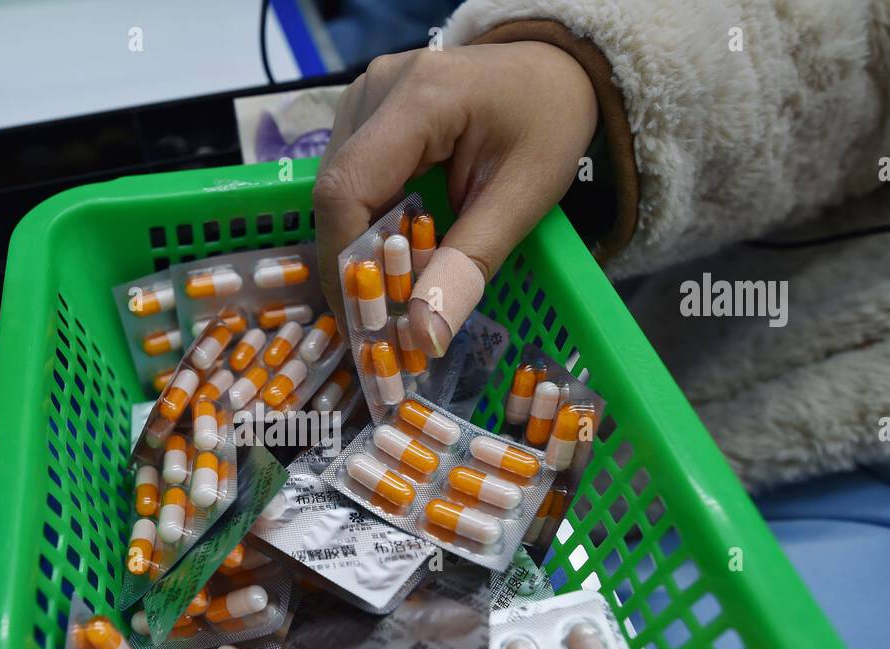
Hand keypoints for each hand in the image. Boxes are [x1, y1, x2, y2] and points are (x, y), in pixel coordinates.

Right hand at [313, 42, 597, 353]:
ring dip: (358, 249)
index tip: (363, 319)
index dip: (344, 261)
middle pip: (335, 195)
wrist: (554, 70)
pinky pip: (349, 181)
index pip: (347, 189)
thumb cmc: (548, 123)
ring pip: (335, 193)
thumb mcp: (524, 197)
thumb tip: (424, 337)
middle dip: (353, 265)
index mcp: (420, 97)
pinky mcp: (362, 110)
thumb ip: (470, 264)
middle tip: (382, 323)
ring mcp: (363, 95)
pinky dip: (366, 226)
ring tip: (392, 293)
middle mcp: (377, 87)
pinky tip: (394, 255)